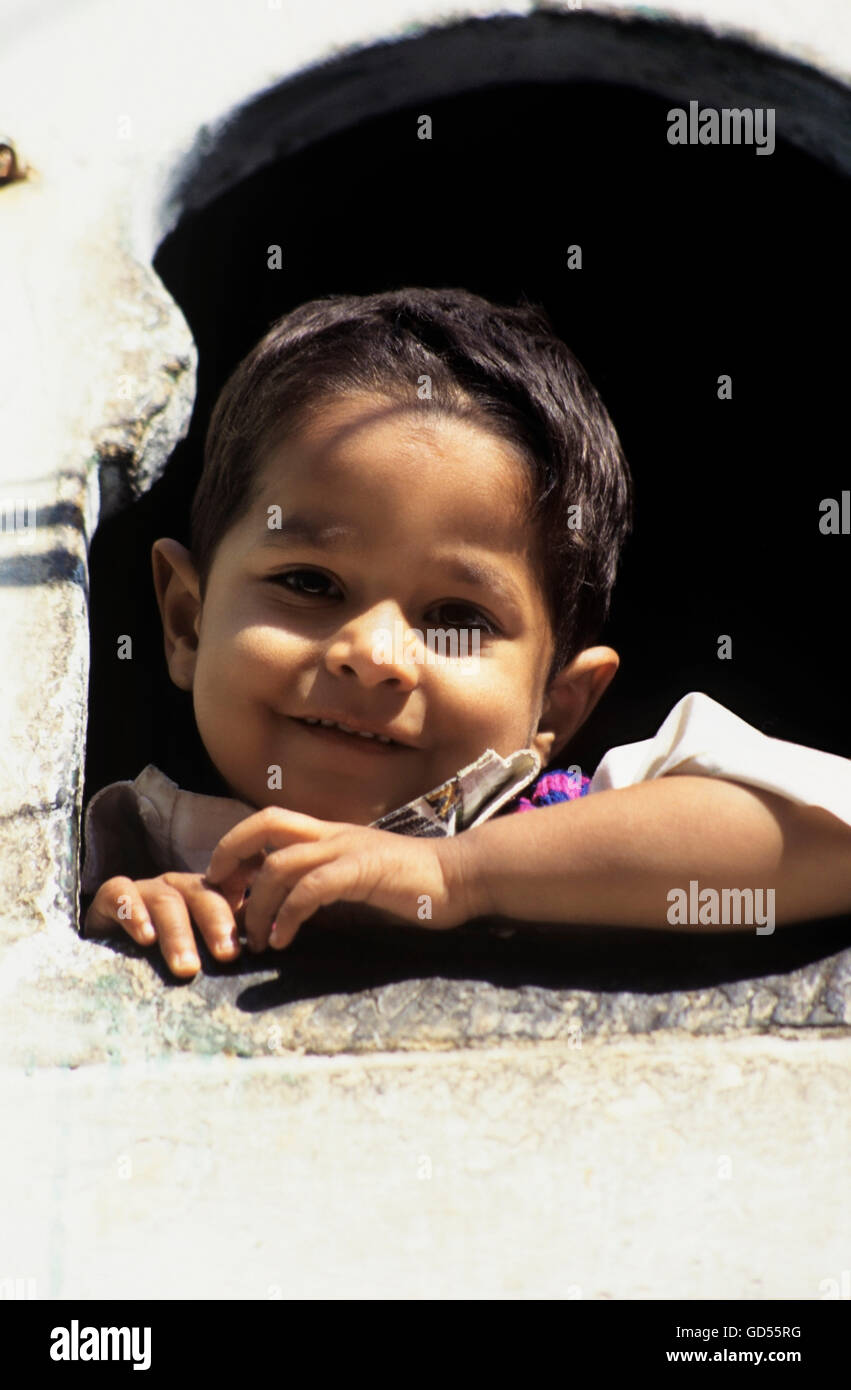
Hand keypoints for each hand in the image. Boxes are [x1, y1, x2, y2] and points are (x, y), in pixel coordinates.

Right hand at [83, 870, 249, 977]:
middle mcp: (180, 887)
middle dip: (217, 924)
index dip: (251, 905)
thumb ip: (236, 943)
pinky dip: (133, 912)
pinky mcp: (111, 896)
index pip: (237, 886)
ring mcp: (147, 888)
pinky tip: (145, 937)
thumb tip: (273, 947)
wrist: (108, 952)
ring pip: (166, 900)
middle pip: (204, 894)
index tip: (263, 936)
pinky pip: (121, 893)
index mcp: (210, 895)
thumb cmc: (167, 955)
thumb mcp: (203, 950)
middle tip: (228, 956)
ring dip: (178, 934)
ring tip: (187, 968)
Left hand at [203, 807, 479, 952]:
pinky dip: (289, 914)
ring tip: (255, 939)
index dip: (238, 846)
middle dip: (230, 855)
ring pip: (282, 863)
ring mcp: (349, 849)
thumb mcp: (361, 879)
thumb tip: (291, 908)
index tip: (226, 886)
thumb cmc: (417, 884)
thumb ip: (328, 884)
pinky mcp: (364, 870)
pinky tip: (284, 939)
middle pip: (265, 824)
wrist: (464, 876)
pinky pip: (312, 888)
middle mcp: (334, 834)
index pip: (270, 822)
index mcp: (331, 834)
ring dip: (258, 904)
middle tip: (219, 897)